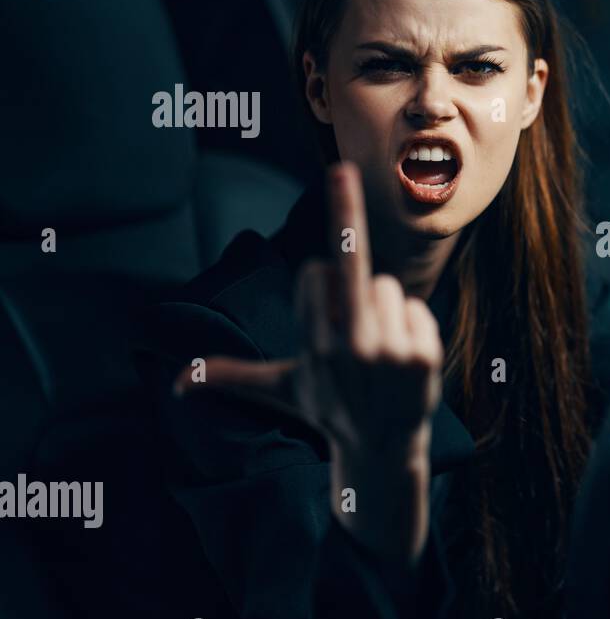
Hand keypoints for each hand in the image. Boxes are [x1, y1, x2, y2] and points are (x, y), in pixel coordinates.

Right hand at [175, 162, 443, 565]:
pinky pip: (417, 308)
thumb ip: (232, 377)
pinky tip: (404, 360)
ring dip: (382, 309)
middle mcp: (350, 345)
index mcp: (314, 345)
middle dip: (343, 213)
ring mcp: (389, 351)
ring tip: (379, 350)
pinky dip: (412, 325)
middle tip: (340, 167)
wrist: (380, 450)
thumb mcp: (280, 391)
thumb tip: (175, 384)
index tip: (324, 312)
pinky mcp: (424, 357)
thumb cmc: (329, 409)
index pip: (318, 275)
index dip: (321, 285)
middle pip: (351, 263)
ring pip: (386, 286)